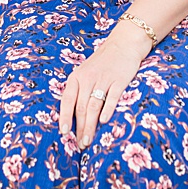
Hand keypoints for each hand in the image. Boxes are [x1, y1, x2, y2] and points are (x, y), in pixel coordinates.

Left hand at [59, 19, 151, 147]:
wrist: (123, 44)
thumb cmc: (102, 63)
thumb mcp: (85, 73)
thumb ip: (79, 91)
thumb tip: (72, 117)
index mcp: (76, 77)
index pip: (67, 100)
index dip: (64, 117)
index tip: (64, 133)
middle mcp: (88, 78)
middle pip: (81, 107)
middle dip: (79, 128)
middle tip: (80, 144)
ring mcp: (104, 79)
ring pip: (94, 106)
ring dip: (90, 125)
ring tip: (88, 140)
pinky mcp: (119, 80)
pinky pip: (112, 97)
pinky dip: (107, 110)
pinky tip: (104, 122)